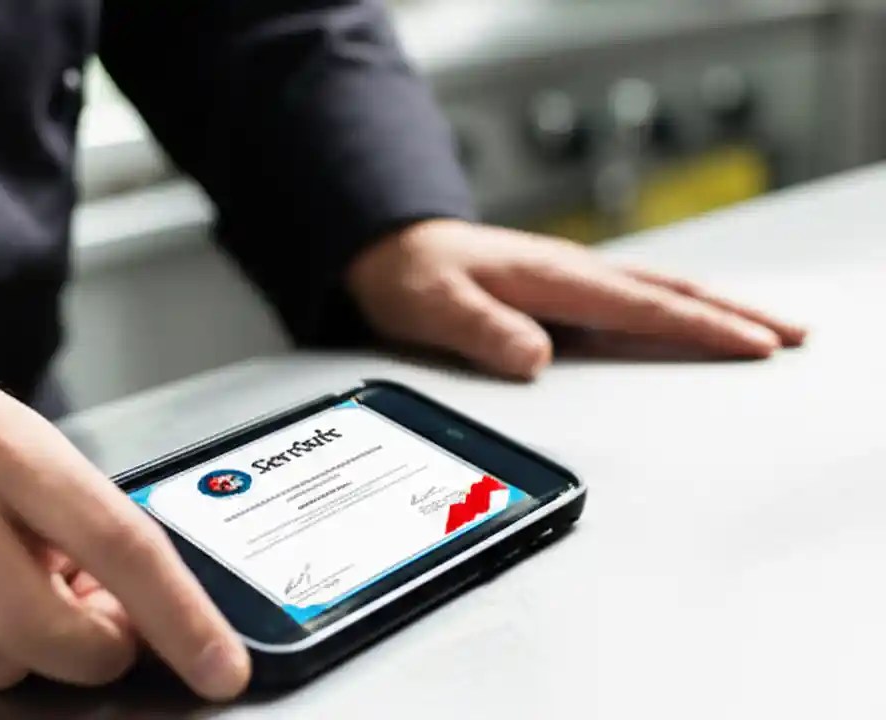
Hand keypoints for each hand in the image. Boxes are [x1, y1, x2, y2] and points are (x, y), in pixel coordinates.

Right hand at [0, 372, 249, 697]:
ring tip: (17, 585)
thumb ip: (105, 539)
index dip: (178, 616)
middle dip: (96, 650)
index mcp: (13, 453)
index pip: (117, 545)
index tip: (221, 667)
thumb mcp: (55, 460)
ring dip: (27, 648)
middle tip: (105, 625)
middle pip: (44, 631)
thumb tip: (150, 632)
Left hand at [346, 220, 806, 378]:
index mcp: (552, 278)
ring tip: (766, 327)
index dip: (699, 326)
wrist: (392, 247)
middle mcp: (571, 273)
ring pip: (659, 288)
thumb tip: (535, 358)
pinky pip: (637, 293)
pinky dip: (680, 303)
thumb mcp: (435, 306)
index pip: (641, 306)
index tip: (751, 343)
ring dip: (716, 306)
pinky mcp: (564, 288)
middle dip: (734, 313)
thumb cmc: (413, 276)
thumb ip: (483, 331)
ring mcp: (571, 278)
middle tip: (791, 335)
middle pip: (669, 290)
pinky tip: (694, 316)